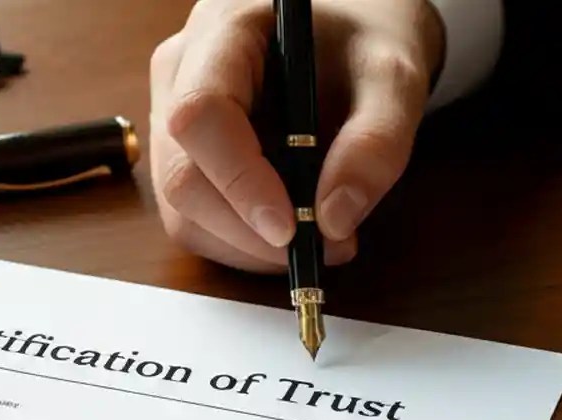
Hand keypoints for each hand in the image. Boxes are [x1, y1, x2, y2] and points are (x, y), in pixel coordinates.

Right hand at [148, 0, 443, 271]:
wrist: (349, 30)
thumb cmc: (363, 40)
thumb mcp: (393, 77)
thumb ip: (376, 142)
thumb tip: (333, 223)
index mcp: (223, 30)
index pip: (201, 115)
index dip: (238, 180)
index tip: (289, 228)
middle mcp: (179, 74)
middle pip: (181, 175)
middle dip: (247, 232)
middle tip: (321, 247)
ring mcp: (168, 119)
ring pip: (180, 212)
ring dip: (247, 247)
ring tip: (318, 239)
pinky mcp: (179, 158)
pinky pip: (192, 221)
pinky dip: (241, 245)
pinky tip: (288, 233)